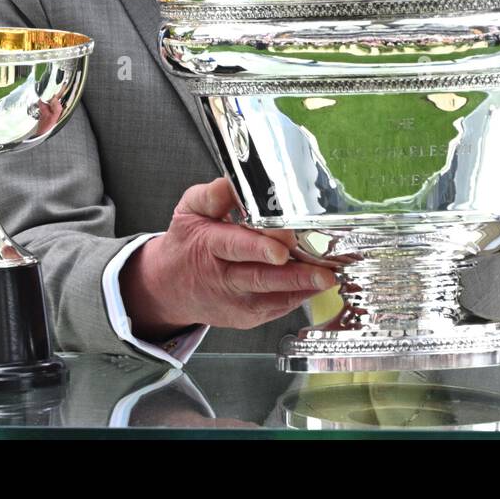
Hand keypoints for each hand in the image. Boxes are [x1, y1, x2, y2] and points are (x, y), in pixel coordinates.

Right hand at [121, 178, 335, 340]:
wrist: (170, 287)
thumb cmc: (187, 244)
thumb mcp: (190, 211)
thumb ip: (212, 195)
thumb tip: (232, 181)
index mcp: (208, 246)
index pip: (235, 246)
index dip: (259, 249)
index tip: (282, 249)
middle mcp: (223, 278)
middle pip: (260, 277)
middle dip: (294, 275)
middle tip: (323, 271)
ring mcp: (235, 302)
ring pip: (273, 297)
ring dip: (303, 287)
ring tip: (329, 277)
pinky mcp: (246, 317)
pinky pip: (276, 308)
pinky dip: (298, 297)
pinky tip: (316, 285)